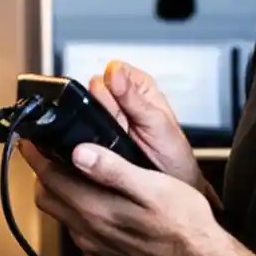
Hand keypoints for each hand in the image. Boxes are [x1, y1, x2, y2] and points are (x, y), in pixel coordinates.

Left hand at [23, 140, 228, 255]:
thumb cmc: (183, 223)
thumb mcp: (153, 186)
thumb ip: (112, 170)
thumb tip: (78, 154)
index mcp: (96, 209)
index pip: (50, 179)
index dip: (36, 156)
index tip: (29, 140)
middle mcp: (89, 232)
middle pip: (48, 198)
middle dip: (43, 174)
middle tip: (49, 154)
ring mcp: (95, 249)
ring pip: (63, 216)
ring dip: (62, 195)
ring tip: (74, 174)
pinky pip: (80, 234)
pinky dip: (79, 216)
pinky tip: (98, 205)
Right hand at [87, 61, 200, 189]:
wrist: (170, 185)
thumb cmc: (173, 153)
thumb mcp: (156, 121)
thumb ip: (132, 96)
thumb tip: (114, 70)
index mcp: (138, 85)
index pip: (111, 71)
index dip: (112, 86)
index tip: (122, 105)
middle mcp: (120, 99)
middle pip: (95, 91)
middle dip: (105, 109)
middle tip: (124, 127)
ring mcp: (106, 119)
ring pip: (87, 112)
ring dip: (98, 126)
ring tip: (119, 139)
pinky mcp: (95, 138)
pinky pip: (82, 132)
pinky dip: (89, 139)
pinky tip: (105, 148)